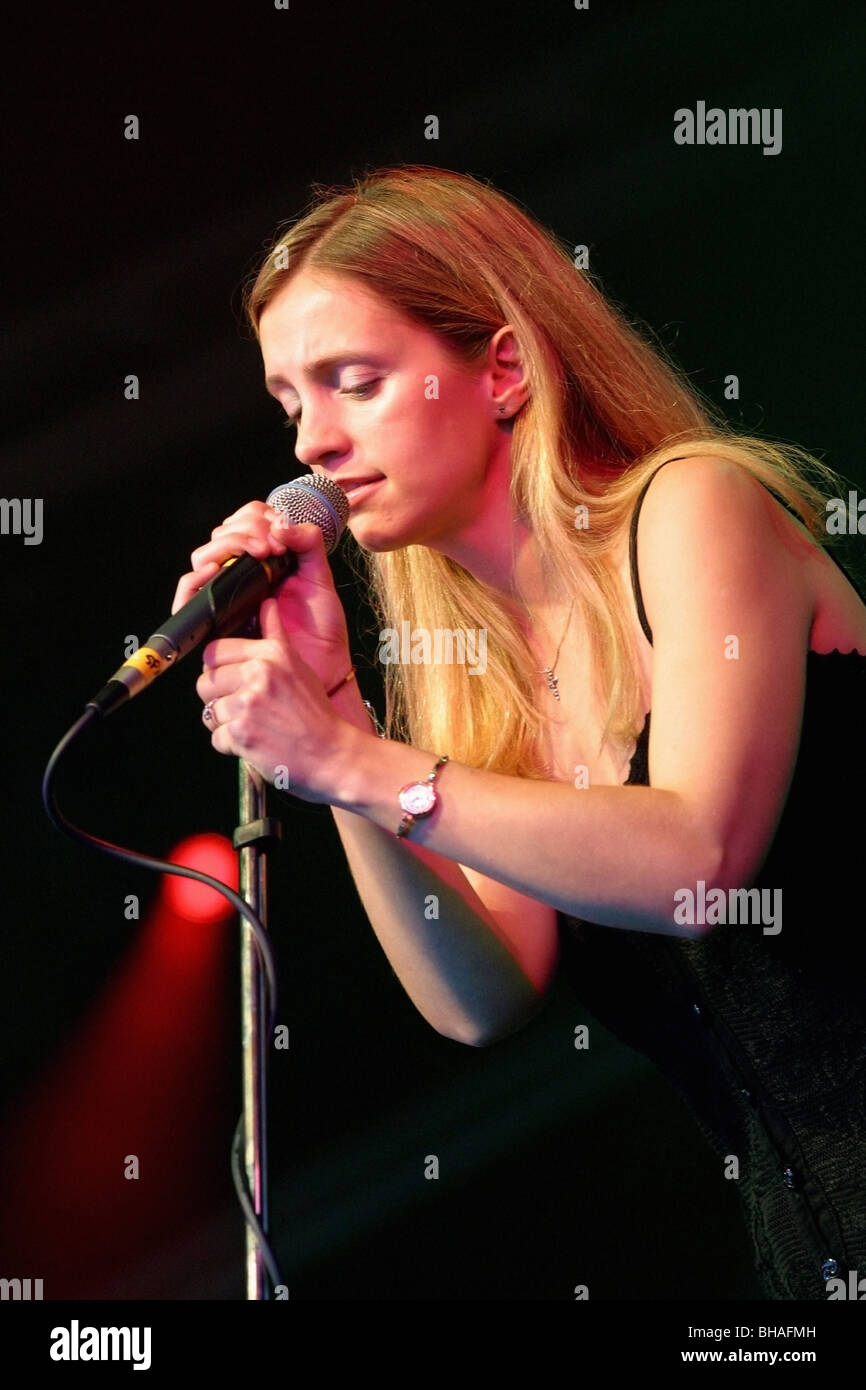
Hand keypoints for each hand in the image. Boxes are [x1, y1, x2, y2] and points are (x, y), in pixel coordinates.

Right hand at [171, 500, 353, 688]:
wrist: (324, 668)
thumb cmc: (322, 630)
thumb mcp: (320, 578)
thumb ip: (308, 544)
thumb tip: (280, 524)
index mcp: (263, 562)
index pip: (243, 521)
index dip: (258, 517)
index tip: (282, 529)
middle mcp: (240, 576)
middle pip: (221, 535)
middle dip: (247, 529)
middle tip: (273, 546)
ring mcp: (226, 597)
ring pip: (204, 557)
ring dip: (229, 545)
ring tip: (259, 552)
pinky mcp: (215, 622)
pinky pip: (188, 595)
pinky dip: (196, 578)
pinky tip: (217, 569)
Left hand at [196, 597, 358, 800]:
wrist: (334, 755)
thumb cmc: (318, 715)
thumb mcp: (299, 666)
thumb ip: (275, 636)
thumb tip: (267, 603)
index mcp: (271, 654)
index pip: (214, 652)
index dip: (220, 670)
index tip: (235, 682)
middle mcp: (258, 674)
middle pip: (205, 682)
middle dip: (220, 699)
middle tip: (248, 710)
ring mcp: (248, 704)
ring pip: (209, 712)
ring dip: (226, 724)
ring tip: (255, 727)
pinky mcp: (241, 734)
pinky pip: (216, 738)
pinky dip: (232, 746)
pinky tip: (256, 743)